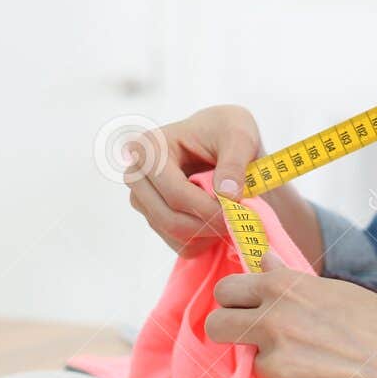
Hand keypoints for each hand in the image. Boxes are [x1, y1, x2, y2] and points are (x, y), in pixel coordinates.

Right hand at [123, 105, 261, 255]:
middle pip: (170, 219)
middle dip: (210, 224)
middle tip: (240, 217)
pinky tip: (218, 215)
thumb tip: (227, 193)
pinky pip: (182, 245)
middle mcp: (136, 176)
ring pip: (176, 235)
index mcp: (149, 148)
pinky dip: (207, 238)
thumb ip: (235, 161)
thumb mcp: (239, 135)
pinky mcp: (155, 220)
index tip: (239, 209)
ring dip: (210, 231)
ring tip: (232, 210)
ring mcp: (143, 201)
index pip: (175, 193)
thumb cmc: (226, 132)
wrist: (222, 142)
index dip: (208, 207)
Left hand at [204, 253, 376, 377]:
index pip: (226, 290)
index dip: (235, 299)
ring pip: (257, 364)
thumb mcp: (340, 292)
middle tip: (255, 337)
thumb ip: (293, 281)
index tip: (245, 306)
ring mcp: (279, 366)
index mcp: (284, 289)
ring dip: (278, 364)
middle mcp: (273, 324)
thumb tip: (265, 261)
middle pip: (217, 327)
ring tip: (322, 363)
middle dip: (230, 331)